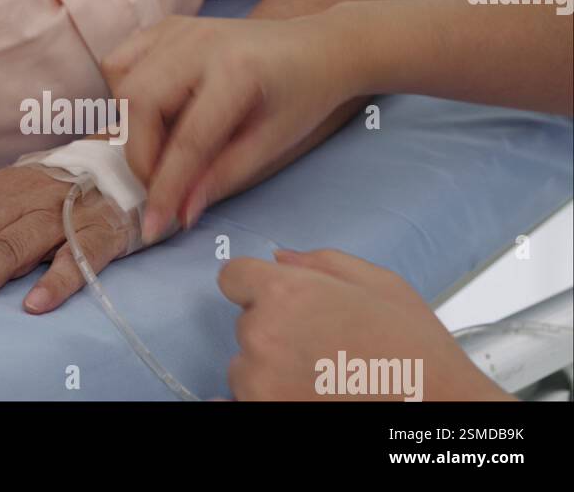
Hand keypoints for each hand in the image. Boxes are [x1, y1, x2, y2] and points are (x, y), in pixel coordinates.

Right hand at [102, 14, 359, 242]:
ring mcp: (179, 29)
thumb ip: (221, 178)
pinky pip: (121, 62)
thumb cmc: (300, 98)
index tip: (154, 228)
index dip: (166, 190)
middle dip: (141, 157)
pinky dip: (125, 95)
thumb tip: (178, 213)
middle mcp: (201, 43)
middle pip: (139, 104)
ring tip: (163, 147)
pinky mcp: (166, 27)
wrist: (316, 48)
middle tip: (163, 184)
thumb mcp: (270, 146)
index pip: (187, 140)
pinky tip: (154, 113)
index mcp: (238, 72)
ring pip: (122, 83)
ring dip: (131, 127)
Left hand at [218, 249, 512, 400]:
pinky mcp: (263, 412)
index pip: (233, 276)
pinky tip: (293, 395)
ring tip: (322, 376)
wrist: (437, 409)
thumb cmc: (415, 353)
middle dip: (274, 329)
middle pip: (245, 323)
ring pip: (244, 366)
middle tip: (319, 343)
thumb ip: (320, 262)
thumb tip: (280, 258)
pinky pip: (240, 401)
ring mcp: (258, 380)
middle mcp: (262, 334)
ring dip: (270, 369)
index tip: (269, 297)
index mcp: (285, 292)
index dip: (254, 285)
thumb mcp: (379, 284)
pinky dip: (263, 398)